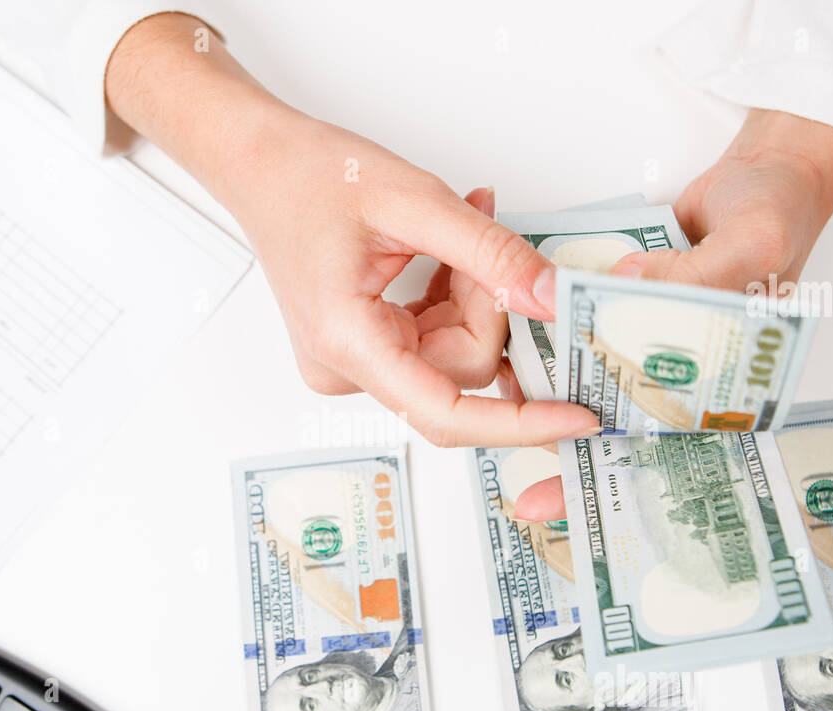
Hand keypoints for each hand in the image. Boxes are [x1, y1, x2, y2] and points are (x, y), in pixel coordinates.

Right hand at [105, 15, 598, 446]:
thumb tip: (551, 299)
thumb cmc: (309, 176)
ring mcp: (354, 364)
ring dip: (472, 297)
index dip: (518, 422)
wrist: (258, 165)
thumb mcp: (414, 201)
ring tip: (455, 234)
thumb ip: (490, 253)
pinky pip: (435, 341)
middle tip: (482, 240)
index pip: (447, 414)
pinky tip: (446, 255)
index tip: (574, 416)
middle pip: (460, 371)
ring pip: (453, 354)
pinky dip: (454, 299)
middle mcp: (345, 369)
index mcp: (348, 342)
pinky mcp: (365, 350)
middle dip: (489, 307)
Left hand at [510, 109, 832, 520]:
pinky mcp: (620, 302)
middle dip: (570, 453)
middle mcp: (680, 367)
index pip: (666, 446)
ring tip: (502, 403)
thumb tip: (622, 289)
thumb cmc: (781, 209)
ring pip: (590, 378)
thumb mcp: (755, 243)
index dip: (616, 481)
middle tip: (525, 495)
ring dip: (548, 388)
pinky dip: (551, 331)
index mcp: (722, 379)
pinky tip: (513, 338)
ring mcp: (645, 335)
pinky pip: (581, 326)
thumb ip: (694, 274)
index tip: (556, 505)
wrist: (767, 167)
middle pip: (620, 424)